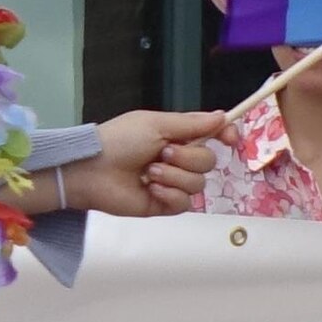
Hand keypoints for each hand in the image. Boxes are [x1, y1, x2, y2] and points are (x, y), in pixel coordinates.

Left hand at [81, 110, 231, 217]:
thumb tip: (222, 116)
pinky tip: (150, 189)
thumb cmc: (119, 141)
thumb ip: (191, 123)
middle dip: (187, 157)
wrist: (91, 170)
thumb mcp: (155, 124)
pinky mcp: (164, 204)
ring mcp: (172, 183)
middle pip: (209, 161)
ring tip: (148, 172)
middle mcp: (178, 160)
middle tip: (161, 154)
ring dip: (174, 176)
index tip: (230, 139)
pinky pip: (185, 203)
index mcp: (176, 136)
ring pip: (198, 183)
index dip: (226, 135)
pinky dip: (169, 194)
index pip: (212, 136)